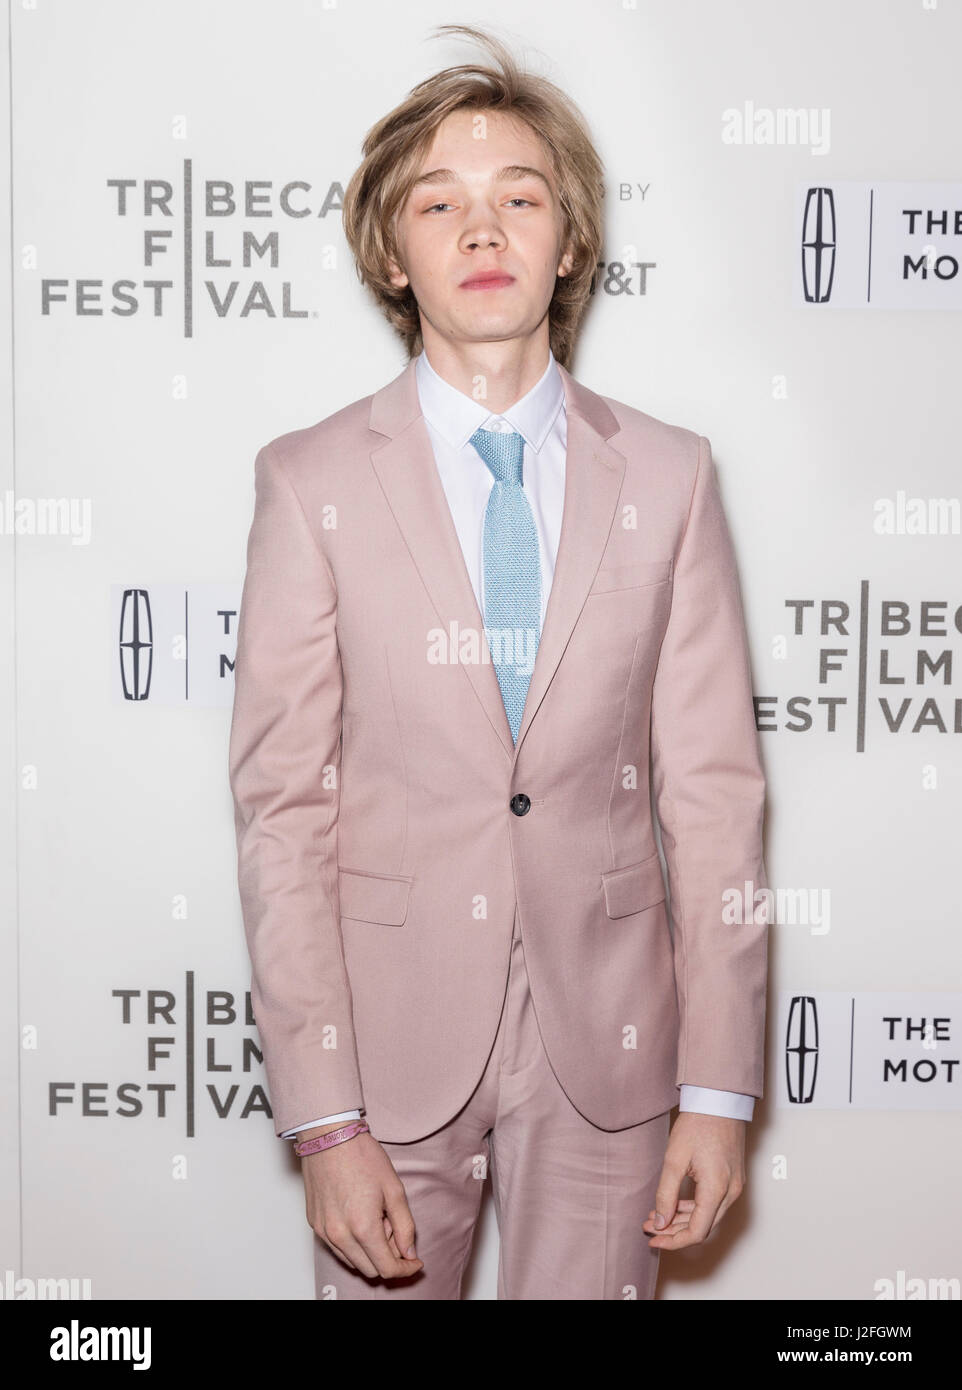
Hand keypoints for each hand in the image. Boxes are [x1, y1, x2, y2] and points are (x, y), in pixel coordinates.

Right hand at [300, 1121, 423, 1279]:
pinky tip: (359, 1218)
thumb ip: (404, 1226)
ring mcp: (323, 1232)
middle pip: (370, 1270)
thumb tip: (409, 1253)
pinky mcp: (315, 1224)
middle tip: (393, 1228)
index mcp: (363, 1227)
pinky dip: (353, 1244)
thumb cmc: (361, 1157)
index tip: (415, 1261)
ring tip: (375, 1220)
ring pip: (352, 1262)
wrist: (329, 1137)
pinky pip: (337, 1249)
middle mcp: (340, 1235)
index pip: (387, 1268)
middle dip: (388, 1257)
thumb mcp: (394, 1189)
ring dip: (369, 1252)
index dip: (405, 1269)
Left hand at [642, 1112, 745, 1249]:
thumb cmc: (698, 1124)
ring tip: (656, 1215)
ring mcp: (734, 1186)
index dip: (673, 1241)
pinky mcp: (732, 1179)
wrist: (719, 1100)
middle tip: (649, 1225)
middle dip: (674, 1230)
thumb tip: (661, 1222)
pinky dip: (694, 1208)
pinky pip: (713, 1203)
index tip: (653, 1239)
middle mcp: (731, 1192)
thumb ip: (666, 1194)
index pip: (696, 1232)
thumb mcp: (674, 1159)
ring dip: (682, 1219)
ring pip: (708, 1216)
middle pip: (702, 1227)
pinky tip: (674, 1204)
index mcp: (717, 1189)